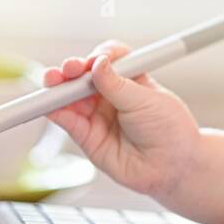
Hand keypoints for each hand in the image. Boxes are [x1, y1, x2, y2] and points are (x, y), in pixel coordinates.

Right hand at [43, 39, 200, 202]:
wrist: (174, 166)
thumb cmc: (170, 129)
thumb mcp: (146, 100)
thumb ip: (117, 84)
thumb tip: (97, 64)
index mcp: (130, 79)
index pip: (108, 59)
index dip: (100, 56)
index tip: (98, 59)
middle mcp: (111, 95)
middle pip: (83, 75)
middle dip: (72, 69)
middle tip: (69, 69)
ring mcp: (97, 114)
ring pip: (70, 96)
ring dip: (58, 87)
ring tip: (54, 81)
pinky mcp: (87, 136)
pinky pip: (67, 120)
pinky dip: (54, 111)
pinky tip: (50, 104)